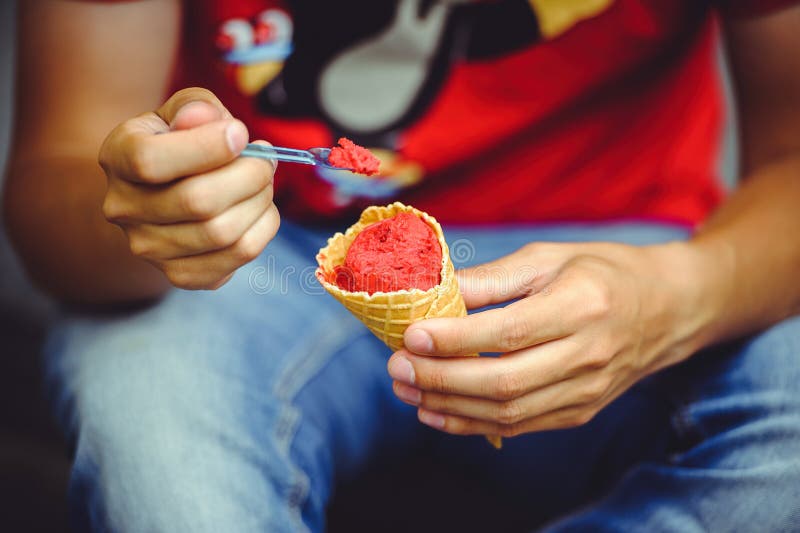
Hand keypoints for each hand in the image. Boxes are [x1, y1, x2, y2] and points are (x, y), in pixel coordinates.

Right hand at [99, 87, 278, 289]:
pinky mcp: (182, 274)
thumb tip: (209, 118)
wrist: (159, 193)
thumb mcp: (180, 112)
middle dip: (249, 175)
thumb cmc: (177, 142)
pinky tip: (260, 208)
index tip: (241, 133)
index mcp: (117, 158)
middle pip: (197, 202)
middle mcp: (124, 209)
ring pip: (223, 232)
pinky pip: (239, 255)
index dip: (206, 147)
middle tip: (266, 160)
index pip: (150, 161)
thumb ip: (195, 107)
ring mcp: (150, 248)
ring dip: (260, 201)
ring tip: (264, 181)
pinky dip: (263, 228)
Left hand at [387, 241, 709, 437]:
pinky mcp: (579, 411)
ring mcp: (586, 391)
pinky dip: (473, 424)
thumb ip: (494, 279)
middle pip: (504, 381)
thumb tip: (437, 293)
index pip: (509, 332)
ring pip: (508, 412)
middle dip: (442, 379)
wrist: (668, 308)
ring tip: (405, 390)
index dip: (455, 339)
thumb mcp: (550, 257)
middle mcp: (587, 355)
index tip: (410, 334)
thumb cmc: (603, 272)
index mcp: (582, 306)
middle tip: (396, 368)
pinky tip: (436, 412)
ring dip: (449, 406)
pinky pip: (520, 427)